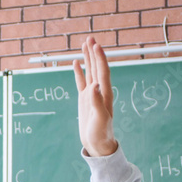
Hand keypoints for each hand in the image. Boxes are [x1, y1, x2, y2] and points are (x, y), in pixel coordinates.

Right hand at [73, 36, 118, 157]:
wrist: (98, 143)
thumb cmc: (100, 133)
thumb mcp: (99, 119)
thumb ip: (97, 101)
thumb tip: (94, 84)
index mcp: (105, 93)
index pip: (103, 71)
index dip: (100, 58)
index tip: (96, 45)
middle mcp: (100, 91)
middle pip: (97, 67)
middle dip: (94, 52)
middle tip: (90, 37)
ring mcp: (92, 94)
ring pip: (90, 71)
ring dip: (88, 58)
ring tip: (85, 44)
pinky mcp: (85, 99)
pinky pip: (82, 81)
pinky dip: (79, 71)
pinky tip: (76, 63)